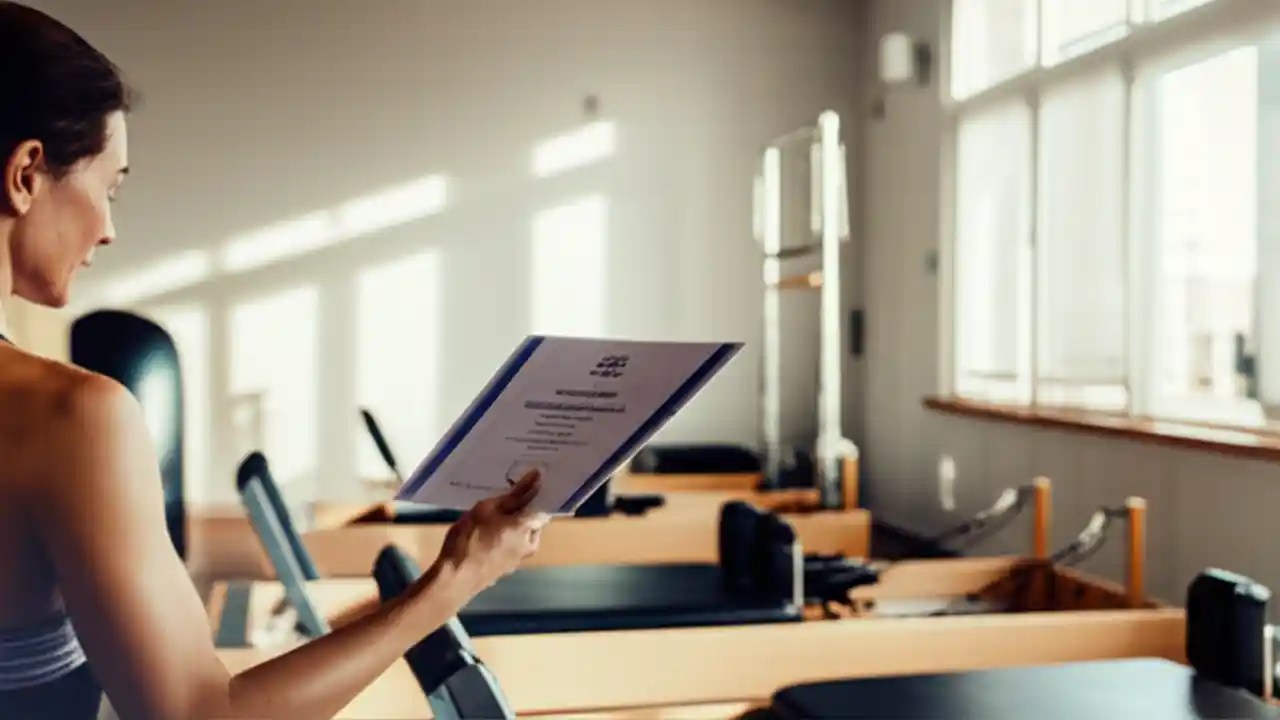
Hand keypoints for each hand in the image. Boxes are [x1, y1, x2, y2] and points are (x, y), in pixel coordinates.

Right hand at [429, 471, 548, 599]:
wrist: (454, 579)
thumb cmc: (469, 539)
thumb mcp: (487, 509)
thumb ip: (515, 494)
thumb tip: (537, 477)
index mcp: (528, 528)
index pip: (545, 508)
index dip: (538, 497)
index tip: (529, 486)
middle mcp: (530, 545)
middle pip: (533, 523)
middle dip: (522, 512)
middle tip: (503, 501)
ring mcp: (518, 560)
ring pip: (521, 536)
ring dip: (511, 526)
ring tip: (490, 518)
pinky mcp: (506, 570)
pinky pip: (510, 548)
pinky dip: (503, 540)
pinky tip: (485, 536)